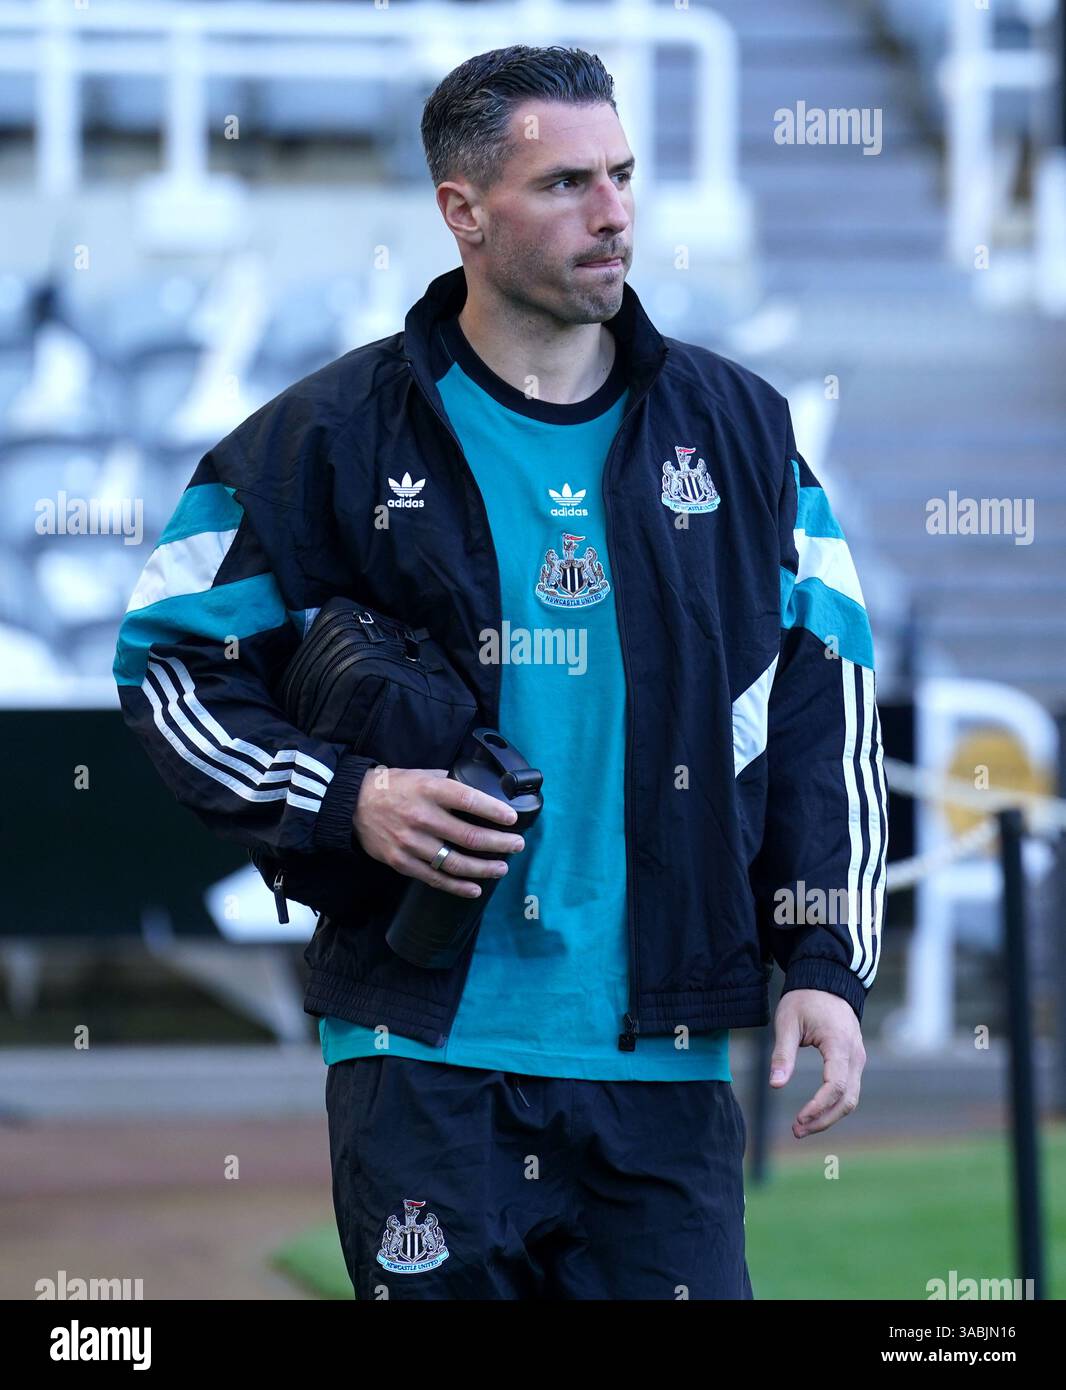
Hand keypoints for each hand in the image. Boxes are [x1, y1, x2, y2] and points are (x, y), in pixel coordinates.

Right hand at [352, 767, 525, 897]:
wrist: (354, 804)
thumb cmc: (393, 787)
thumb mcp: (423, 774)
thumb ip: (450, 782)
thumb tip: (480, 791)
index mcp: (430, 790)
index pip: (469, 800)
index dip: (495, 811)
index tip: (512, 818)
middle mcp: (422, 817)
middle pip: (470, 836)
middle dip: (500, 843)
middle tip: (517, 845)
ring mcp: (411, 843)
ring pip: (456, 863)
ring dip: (484, 868)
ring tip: (502, 867)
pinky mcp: (402, 862)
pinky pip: (435, 879)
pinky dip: (458, 887)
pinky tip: (475, 887)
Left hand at [769, 988, 865, 1137]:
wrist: (825, 981)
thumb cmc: (804, 1000)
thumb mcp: (787, 1022)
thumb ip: (782, 1054)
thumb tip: (775, 1085)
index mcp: (839, 1043)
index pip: (836, 1085)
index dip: (818, 1107)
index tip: (798, 1119)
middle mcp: (855, 1054)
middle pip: (848, 1099)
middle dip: (823, 1119)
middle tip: (796, 1130)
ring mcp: (858, 1058)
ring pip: (851, 1098)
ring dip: (829, 1116)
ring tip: (801, 1127)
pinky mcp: (854, 1061)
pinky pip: (849, 1089)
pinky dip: (833, 1105)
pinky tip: (813, 1113)